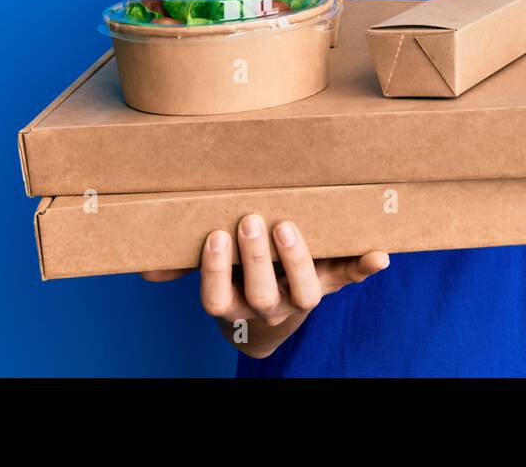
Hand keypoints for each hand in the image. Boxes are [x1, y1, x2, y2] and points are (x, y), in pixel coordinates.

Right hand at [138, 214, 389, 357]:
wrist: (280, 300)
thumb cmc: (238, 269)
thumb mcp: (211, 268)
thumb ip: (183, 264)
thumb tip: (146, 269)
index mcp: (233, 301)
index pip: (217, 298)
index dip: (216, 272)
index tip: (215, 236)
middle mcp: (268, 306)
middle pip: (261, 294)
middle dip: (256, 258)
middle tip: (251, 220)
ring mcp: (303, 296)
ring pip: (305, 293)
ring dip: (298, 261)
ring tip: (289, 226)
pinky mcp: (333, 281)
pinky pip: (350, 278)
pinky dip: (365, 266)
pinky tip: (378, 253)